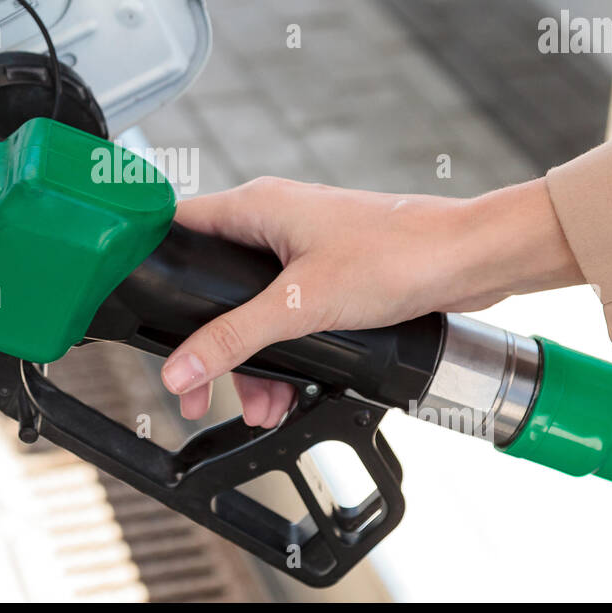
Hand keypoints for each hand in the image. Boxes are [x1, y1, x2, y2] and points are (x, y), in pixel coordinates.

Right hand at [159, 176, 582, 425]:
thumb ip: (235, 339)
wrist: (470, 259)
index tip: (141, 319)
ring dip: (249, 359)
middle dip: (209, 344)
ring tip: (259, 405)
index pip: (176, 227)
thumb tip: (180, 369)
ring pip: (249, 307)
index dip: (150, 269)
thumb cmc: (397, 256)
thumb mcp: (301, 305)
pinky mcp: (326, 272)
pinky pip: (282, 314)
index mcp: (255, 207)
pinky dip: (280, 352)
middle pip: (211, 284)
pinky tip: (286, 390)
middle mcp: (272, 221)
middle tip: (196, 391)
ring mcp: (300, 247)